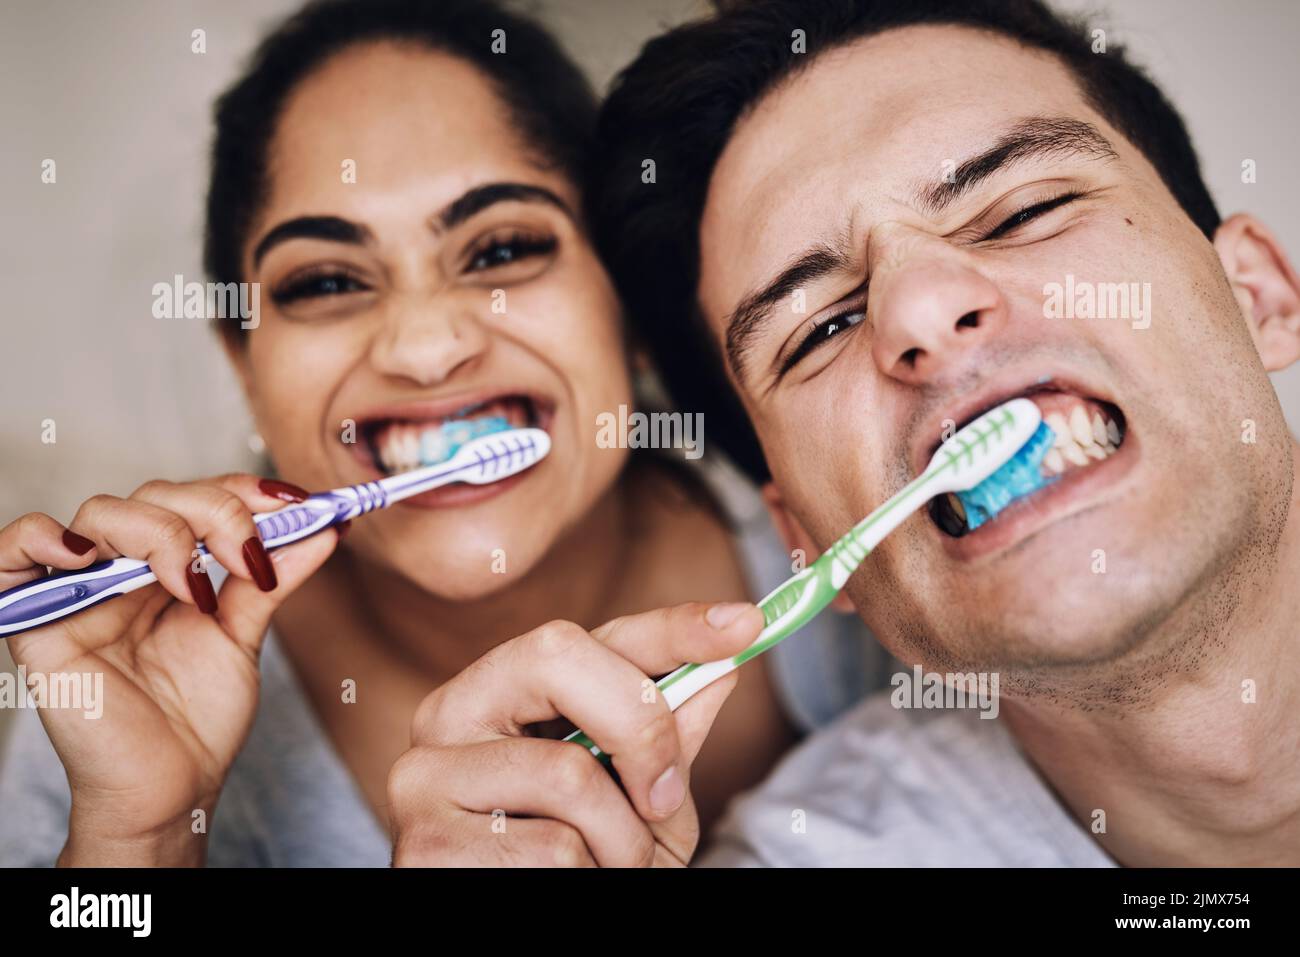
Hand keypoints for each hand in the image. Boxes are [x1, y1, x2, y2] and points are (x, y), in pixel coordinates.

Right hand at [0, 476, 341, 864]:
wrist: (174, 787)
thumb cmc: (199, 717)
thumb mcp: (245, 634)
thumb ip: (274, 576)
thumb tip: (326, 527)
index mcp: (166, 567)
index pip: (194, 496)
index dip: (241, 489)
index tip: (297, 503)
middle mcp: (121, 570)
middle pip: (155, 496)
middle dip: (216, 515)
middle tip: (250, 563)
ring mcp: (79, 593)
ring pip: (102, 513)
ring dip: (161, 532)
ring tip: (192, 586)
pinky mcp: (39, 626)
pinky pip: (10, 557)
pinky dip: (39, 537)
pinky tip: (84, 555)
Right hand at [388, 601, 763, 866]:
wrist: (517, 941)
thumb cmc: (575, 868)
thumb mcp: (635, 803)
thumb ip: (667, 740)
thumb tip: (721, 668)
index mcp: (501, 690)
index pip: (587, 636)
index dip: (669, 627)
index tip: (743, 624)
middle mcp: (451, 714)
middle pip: (558, 655)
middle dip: (641, 725)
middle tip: (662, 798)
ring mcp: (427, 774)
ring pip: (568, 772)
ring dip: (622, 841)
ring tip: (606, 869)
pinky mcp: (425, 842)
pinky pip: (553, 848)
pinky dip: (589, 879)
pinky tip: (562, 888)